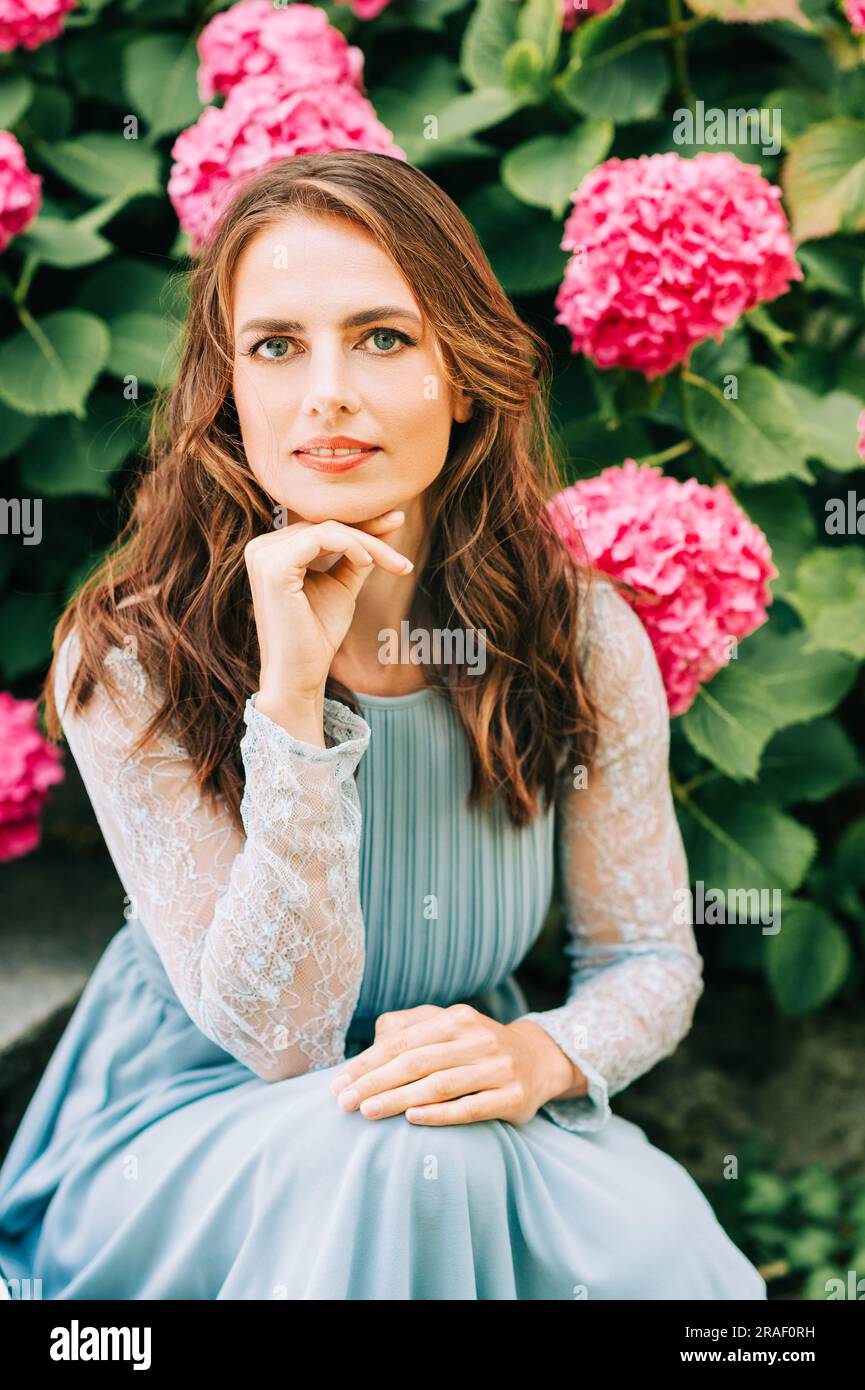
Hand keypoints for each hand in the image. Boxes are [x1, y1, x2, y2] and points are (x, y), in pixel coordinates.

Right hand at [244, 509, 413, 705]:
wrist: (300, 675)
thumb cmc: (317, 635)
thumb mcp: (342, 585)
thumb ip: (358, 555)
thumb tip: (389, 521)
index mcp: (273, 550)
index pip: (322, 526)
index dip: (362, 524)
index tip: (397, 521)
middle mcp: (262, 547)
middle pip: (327, 524)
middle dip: (371, 534)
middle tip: (402, 553)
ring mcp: (264, 555)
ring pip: (329, 529)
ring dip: (368, 543)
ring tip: (395, 565)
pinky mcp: (274, 566)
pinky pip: (323, 538)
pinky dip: (352, 545)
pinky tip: (369, 562)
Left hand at [329, 1004, 582, 1125]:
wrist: (539, 1059)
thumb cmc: (476, 1046)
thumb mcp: (447, 1026)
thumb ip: (410, 1028)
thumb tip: (373, 1042)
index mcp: (456, 1019)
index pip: (402, 1041)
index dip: (367, 1062)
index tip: (337, 1083)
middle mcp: (477, 1039)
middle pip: (417, 1061)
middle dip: (375, 1082)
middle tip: (343, 1102)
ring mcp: (497, 1068)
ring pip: (441, 1084)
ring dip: (399, 1098)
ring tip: (367, 1111)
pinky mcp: (513, 1097)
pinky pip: (472, 1107)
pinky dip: (441, 1114)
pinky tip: (413, 1119)